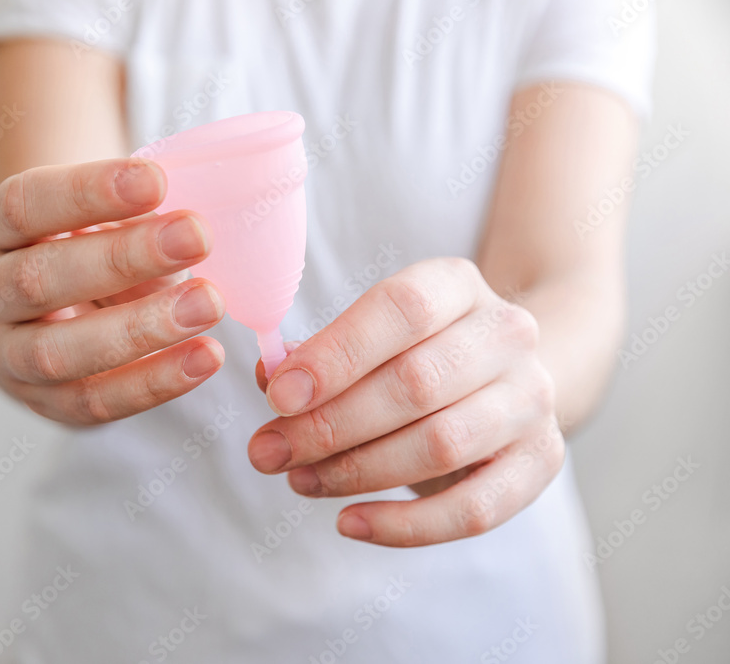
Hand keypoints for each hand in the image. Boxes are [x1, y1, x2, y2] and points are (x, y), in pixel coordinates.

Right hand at [0, 158, 225, 425]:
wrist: (53, 325)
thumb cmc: (93, 258)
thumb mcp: (106, 225)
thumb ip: (140, 219)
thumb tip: (197, 221)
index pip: (25, 204)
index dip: (87, 191)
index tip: (156, 180)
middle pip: (39, 277)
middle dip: (123, 257)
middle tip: (197, 236)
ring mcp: (7, 356)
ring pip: (58, 351)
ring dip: (141, 327)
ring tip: (209, 304)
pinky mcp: (45, 405)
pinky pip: (95, 401)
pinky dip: (155, 380)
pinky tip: (205, 357)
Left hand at [247, 258, 564, 546]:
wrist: (507, 376)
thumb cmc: (417, 353)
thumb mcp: (373, 334)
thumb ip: (321, 353)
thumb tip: (273, 377)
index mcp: (458, 285)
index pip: (402, 309)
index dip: (336, 355)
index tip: (278, 397)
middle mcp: (507, 335)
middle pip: (416, 383)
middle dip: (330, 425)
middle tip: (269, 451)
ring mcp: (532, 399)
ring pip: (442, 444)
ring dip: (357, 471)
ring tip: (300, 480)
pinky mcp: (541, 462)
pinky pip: (475, 509)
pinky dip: (406, 525)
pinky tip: (349, 522)